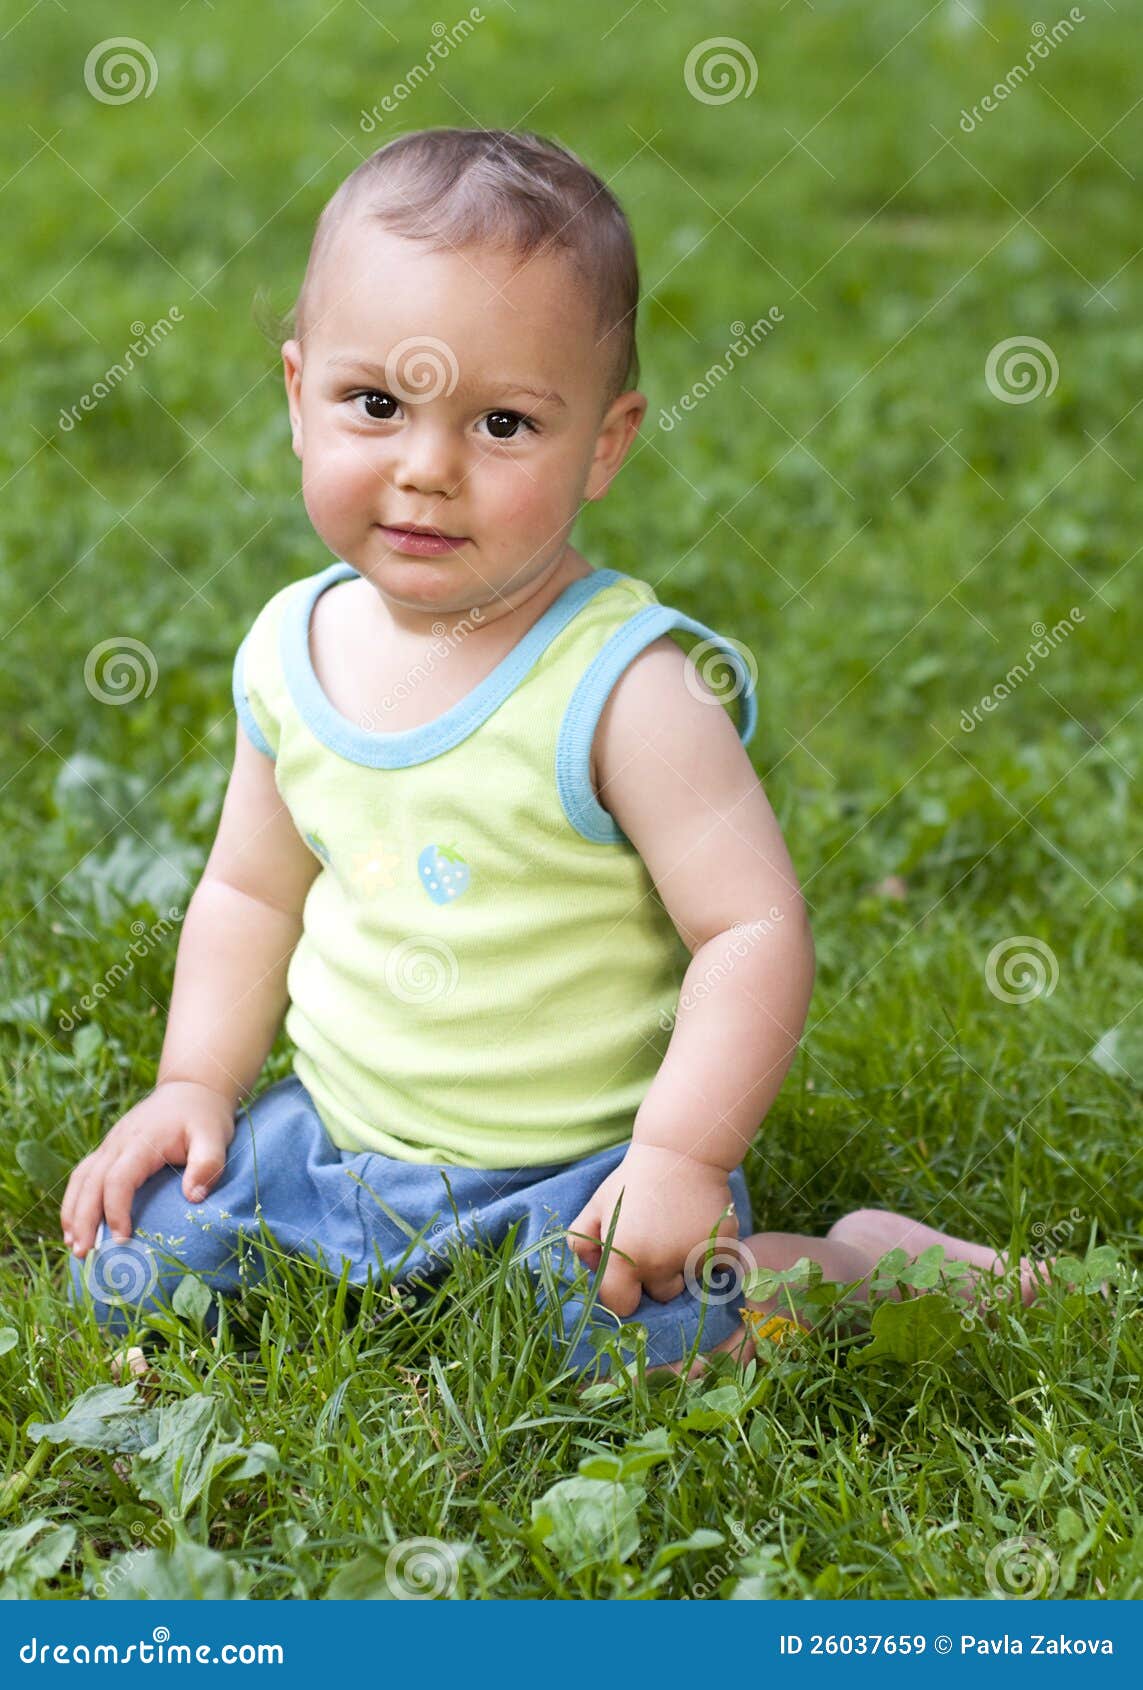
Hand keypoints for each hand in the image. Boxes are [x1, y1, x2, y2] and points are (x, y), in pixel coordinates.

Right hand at [60, 1081, 236, 1258]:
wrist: (190, 1090)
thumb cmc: (203, 1117)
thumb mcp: (214, 1137)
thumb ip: (208, 1164)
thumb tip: (193, 1198)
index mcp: (142, 1142)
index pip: (118, 1179)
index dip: (116, 1210)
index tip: (121, 1239)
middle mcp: (118, 1143)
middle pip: (90, 1183)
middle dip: (84, 1219)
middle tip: (83, 1254)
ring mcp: (110, 1145)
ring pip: (81, 1179)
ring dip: (72, 1213)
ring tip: (73, 1246)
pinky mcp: (109, 1150)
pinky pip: (83, 1175)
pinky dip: (74, 1201)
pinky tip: (74, 1225)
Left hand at [566, 1142, 737, 1315]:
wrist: (681, 1150)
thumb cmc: (634, 1180)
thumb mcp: (597, 1204)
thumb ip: (581, 1241)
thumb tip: (592, 1271)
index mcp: (625, 1258)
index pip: (621, 1306)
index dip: (622, 1294)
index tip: (627, 1279)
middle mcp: (660, 1264)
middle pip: (661, 1295)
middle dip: (657, 1278)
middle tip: (656, 1243)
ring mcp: (694, 1257)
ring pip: (689, 1281)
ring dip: (684, 1266)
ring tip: (678, 1231)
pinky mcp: (723, 1247)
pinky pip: (716, 1267)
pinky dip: (710, 1255)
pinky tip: (698, 1228)